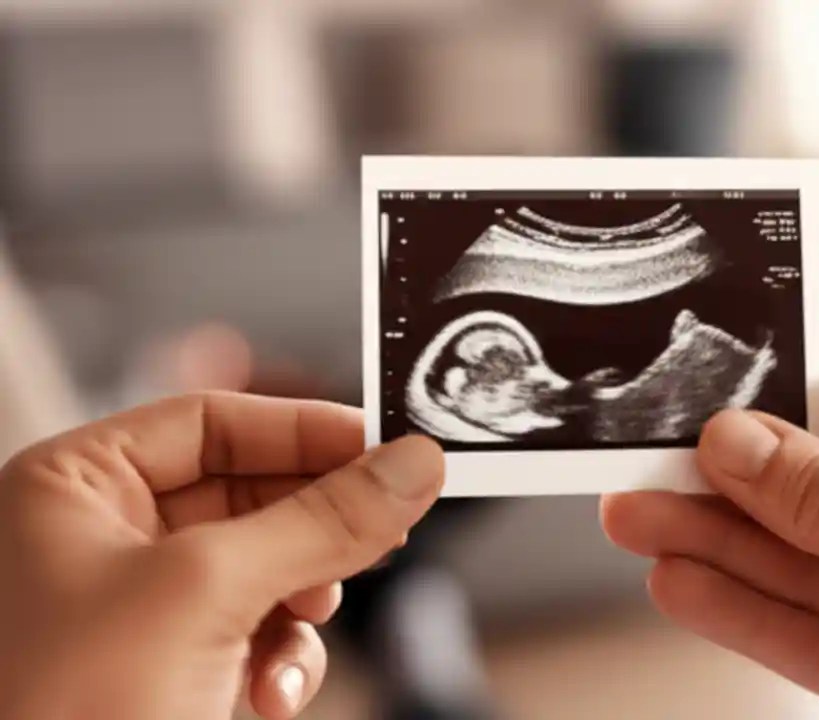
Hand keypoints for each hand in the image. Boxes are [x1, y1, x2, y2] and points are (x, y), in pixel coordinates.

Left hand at [0, 393, 442, 719]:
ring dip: (304, 601)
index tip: (388, 446)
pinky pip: (255, 631)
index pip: (213, 421)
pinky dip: (283, 658)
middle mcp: (102, 534)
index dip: (305, 430)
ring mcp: (135, 605)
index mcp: (75, 486)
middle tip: (385, 530)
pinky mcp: (166, 665)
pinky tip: (274, 694)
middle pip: (252, 492)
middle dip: (314, 528)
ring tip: (309, 624)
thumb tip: (414, 463)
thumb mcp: (207, 594)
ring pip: (266, 564)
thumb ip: (321, 520)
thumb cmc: (68, 712)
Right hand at [602, 363, 818, 719]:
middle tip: (635, 471)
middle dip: (722, 483)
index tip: (700, 406)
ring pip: (796, 565)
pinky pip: (806, 635)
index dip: (778, 406)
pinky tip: (680, 583)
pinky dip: (742, 611)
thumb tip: (732, 440)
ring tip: (630, 522)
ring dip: (712, 545)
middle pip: (811, 491)